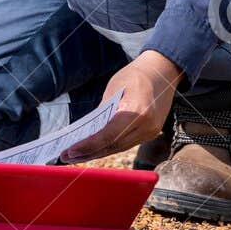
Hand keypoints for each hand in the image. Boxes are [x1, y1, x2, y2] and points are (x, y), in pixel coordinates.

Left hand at [59, 50, 181, 162]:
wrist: (163, 72)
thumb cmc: (135, 75)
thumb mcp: (113, 88)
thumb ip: (102, 110)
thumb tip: (87, 131)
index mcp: (137, 112)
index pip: (108, 136)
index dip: (88, 145)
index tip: (70, 151)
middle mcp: (146, 126)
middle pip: (113, 146)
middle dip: (89, 153)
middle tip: (67, 157)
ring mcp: (151, 132)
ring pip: (119, 148)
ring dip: (98, 153)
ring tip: (76, 155)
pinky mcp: (151, 133)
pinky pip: (127, 143)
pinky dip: (109, 146)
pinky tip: (94, 148)